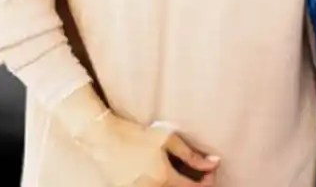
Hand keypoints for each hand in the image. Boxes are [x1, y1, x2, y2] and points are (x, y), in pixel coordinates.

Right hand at [79, 112, 218, 185]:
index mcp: (164, 178)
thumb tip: (213, 162)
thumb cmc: (136, 134)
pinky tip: (163, 178)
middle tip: (200, 174)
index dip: (207, 181)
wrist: (102, 138)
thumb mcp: (167, 139)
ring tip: (182, 176)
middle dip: (194, 186)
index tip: (210, 170)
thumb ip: (191, 154)